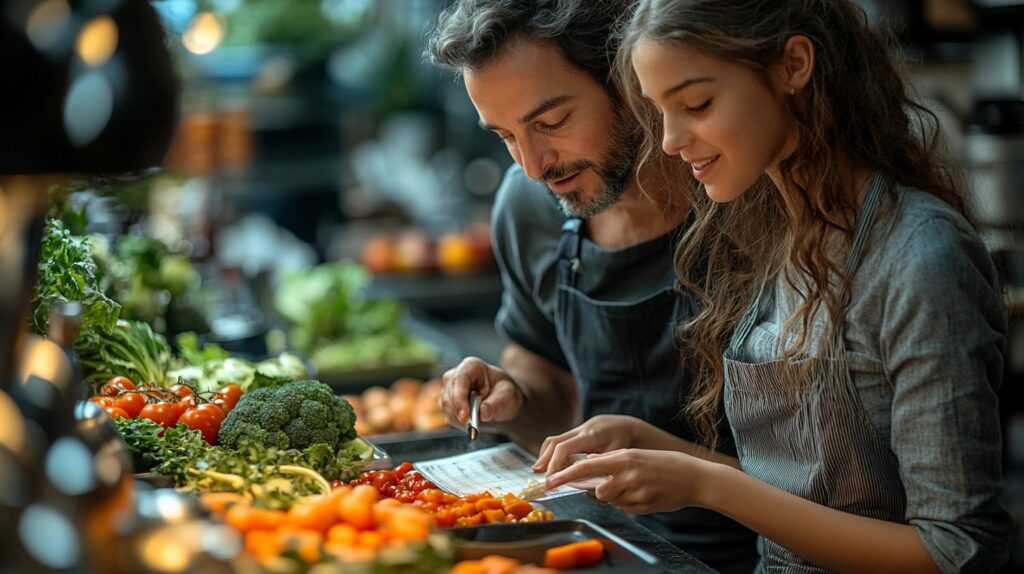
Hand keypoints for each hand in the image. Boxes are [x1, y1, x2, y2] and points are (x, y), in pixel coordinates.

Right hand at [439, 356, 523, 426]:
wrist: (502, 401)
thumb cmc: (504, 393)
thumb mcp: (507, 396)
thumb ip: (495, 404)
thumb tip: (482, 413)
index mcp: (471, 366)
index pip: (460, 380)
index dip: (460, 399)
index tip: (466, 417)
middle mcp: (456, 375)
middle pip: (450, 394)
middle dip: (461, 411)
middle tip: (475, 425)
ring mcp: (449, 388)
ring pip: (447, 406)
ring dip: (460, 417)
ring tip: (479, 419)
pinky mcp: (447, 402)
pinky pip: (448, 414)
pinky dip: (459, 421)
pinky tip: (472, 419)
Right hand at [532, 415, 641, 474]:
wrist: (626, 425)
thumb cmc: (624, 441)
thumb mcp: (616, 455)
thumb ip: (600, 467)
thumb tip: (585, 484)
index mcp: (590, 436)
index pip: (564, 448)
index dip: (554, 463)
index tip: (550, 478)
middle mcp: (581, 430)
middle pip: (554, 441)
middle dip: (544, 458)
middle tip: (536, 474)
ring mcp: (578, 430)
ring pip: (554, 439)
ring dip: (545, 454)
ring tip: (539, 470)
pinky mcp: (577, 432)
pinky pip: (560, 440)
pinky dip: (552, 452)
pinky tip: (551, 463)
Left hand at [545, 449, 712, 513]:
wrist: (693, 477)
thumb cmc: (662, 464)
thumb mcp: (636, 455)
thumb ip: (613, 461)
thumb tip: (589, 466)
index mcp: (624, 457)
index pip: (586, 467)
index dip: (565, 475)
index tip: (550, 481)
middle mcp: (628, 474)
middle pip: (597, 490)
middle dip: (598, 491)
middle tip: (603, 487)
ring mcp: (637, 492)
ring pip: (610, 501)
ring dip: (614, 497)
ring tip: (632, 488)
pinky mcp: (644, 507)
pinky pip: (624, 509)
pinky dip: (628, 504)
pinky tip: (642, 495)